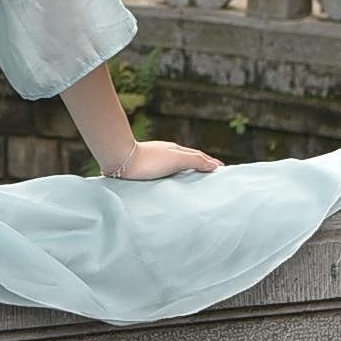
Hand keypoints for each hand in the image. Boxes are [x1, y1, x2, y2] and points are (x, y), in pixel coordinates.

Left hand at [108, 139, 223, 178]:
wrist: (119, 162)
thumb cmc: (148, 160)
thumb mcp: (176, 159)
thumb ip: (196, 161)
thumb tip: (215, 165)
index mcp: (176, 151)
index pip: (198, 157)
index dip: (210, 163)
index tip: (221, 170)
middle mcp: (166, 155)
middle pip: (187, 162)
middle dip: (200, 168)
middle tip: (210, 178)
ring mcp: (154, 163)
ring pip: (174, 169)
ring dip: (185, 175)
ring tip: (193, 186)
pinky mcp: (144, 173)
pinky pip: (163, 177)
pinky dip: (172, 181)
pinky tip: (169, 189)